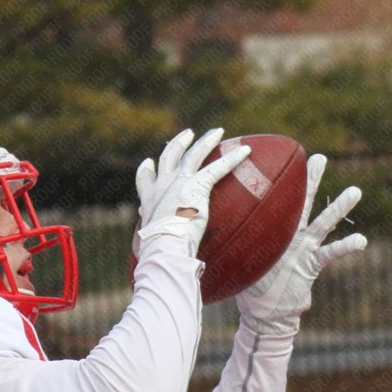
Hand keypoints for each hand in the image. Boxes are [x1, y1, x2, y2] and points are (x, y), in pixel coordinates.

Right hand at [135, 128, 250, 252]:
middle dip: (179, 143)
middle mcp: (163, 186)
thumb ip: (155, 245)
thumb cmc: (157, 250)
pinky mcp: (198, 185)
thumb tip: (156, 259)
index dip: (147, 170)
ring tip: (219, 132)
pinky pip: (218, 168)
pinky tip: (246, 151)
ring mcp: (179, 182)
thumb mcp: (151, 245)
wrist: (163, 244)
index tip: (149, 162)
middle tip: (188, 134)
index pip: (145, 180)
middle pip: (170, 157)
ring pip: (195, 155)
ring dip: (207, 141)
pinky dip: (233, 158)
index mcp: (150, 200)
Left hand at [235, 154, 366, 335]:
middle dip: (311, 179)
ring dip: (339, 207)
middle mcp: (291, 234)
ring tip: (355, 191)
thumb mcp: (236, 258)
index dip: (277, 181)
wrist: (265, 312)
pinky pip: (331, 253)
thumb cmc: (250, 284)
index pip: (275, 200)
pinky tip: (362, 240)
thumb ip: (226, 242)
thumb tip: (196, 225)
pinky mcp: (313, 264)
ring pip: (324, 222)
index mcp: (273, 229)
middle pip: (302, 201)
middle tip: (319, 157)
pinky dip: (347, 246)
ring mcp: (305, 247)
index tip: (279, 158)